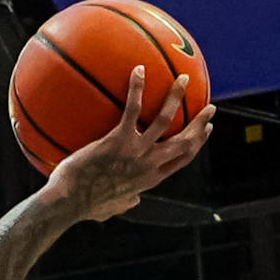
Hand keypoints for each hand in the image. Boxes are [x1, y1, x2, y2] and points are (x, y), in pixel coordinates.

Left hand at [43, 62, 212, 219]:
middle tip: (209, 107)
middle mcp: (149, 165)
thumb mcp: (113, 208)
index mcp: (150, 179)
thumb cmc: (86, 205)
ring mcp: (135, 152)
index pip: (182, 159)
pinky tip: (139, 70)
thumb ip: (127, 203)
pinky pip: (132, 109)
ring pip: (165, 120)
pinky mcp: (118, 140)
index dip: (198, 143)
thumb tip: (133, 202)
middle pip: (184, 142)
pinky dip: (137, 88)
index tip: (206, 130)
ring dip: (176, 98)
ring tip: (183, 79)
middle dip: (200, 123)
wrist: (71, 201)